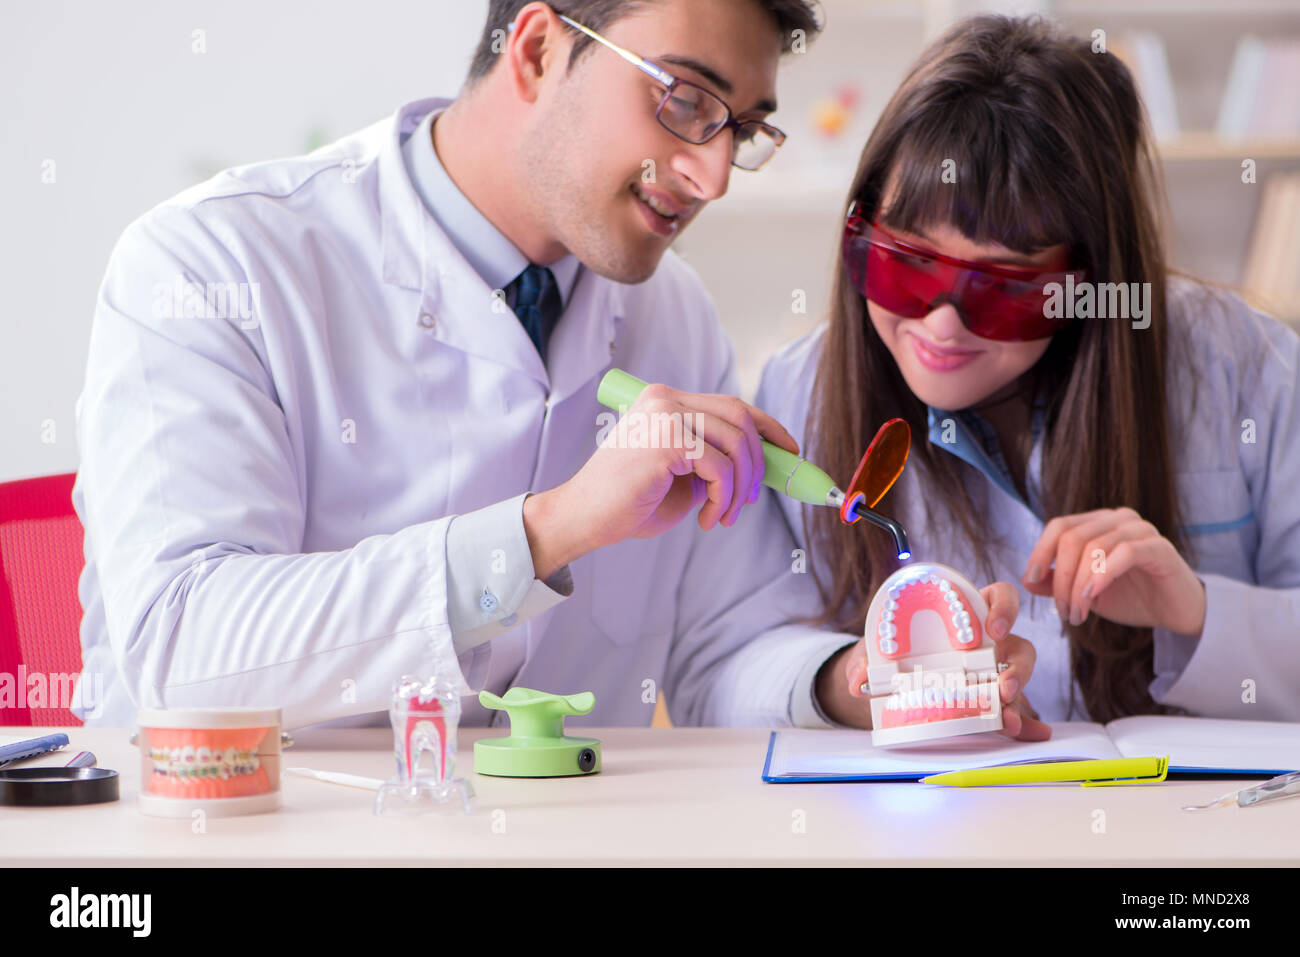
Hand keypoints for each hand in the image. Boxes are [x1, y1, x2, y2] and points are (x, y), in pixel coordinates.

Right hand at [523, 383, 798, 578]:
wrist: (583, 518)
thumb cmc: (628, 502)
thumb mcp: (682, 476)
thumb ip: (714, 461)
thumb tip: (763, 464)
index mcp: (666, 401)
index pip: (731, 404)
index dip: (768, 425)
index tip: (789, 451)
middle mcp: (666, 399)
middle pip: (740, 418)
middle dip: (759, 461)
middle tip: (749, 500)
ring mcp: (665, 416)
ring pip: (736, 445)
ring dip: (740, 488)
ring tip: (724, 515)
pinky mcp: (666, 440)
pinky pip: (721, 469)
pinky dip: (723, 499)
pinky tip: (708, 519)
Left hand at [817, 581, 1051, 740]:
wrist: (884, 683)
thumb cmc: (889, 652)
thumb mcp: (874, 652)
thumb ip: (865, 663)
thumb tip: (858, 682)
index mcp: (967, 614)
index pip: (999, 597)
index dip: (1005, 608)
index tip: (995, 628)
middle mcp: (988, 641)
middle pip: (1019, 645)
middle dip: (1017, 666)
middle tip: (1003, 687)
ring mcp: (992, 672)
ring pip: (1018, 679)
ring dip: (1019, 699)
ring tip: (1007, 719)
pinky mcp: (990, 700)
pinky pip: (1013, 710)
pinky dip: (1022, 723)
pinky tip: (1026, 732)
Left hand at [1023, 507, 1205, 636]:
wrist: (1176, 613)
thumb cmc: (1131, 597)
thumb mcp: (1085, 592)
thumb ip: (1057, 583)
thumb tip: (1027, 580)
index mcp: (1098, 524)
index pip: (1059, 526)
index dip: (1040, 552)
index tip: (1032, 580)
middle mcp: (1118, 519)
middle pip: (1072, 538)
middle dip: (1061, 579)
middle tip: (1063, 611)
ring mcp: (1140, 530)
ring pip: (1094, 547)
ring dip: (1078, 586)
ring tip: (1077, 614)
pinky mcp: (1159, 547)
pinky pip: (1123, 553)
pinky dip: (1100, 577)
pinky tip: (1091, 598)